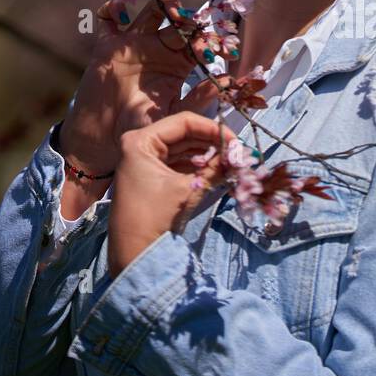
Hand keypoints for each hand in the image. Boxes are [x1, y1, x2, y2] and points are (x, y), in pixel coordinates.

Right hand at [57, 0, 223, 217]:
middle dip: (191, 21)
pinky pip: (108, 19)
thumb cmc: (142, 126)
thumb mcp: (174, 113)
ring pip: (152, 12)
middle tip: (197, 26)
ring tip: (173, 12)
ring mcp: (135, 43)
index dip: (213, 43)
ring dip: (163, 6)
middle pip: (179, 23)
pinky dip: (112, 8)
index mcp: (179, 64)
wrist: (106, 136)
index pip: (199, 43)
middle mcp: (159, 48)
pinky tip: (121, 10)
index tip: (226, 49)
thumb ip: (198, 98)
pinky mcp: (109, 45)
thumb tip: (226, 81)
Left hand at [107, 112, 237, 276]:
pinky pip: (178, 163)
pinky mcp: (150, 176)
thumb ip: (216, 168)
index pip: (183, 122)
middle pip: (183, 134)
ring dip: (207, 155)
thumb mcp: (189, 188)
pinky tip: (217, 171)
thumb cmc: (155, 215)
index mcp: (140, 140)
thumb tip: (240, 157)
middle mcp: (139, 145)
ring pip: (183, 149)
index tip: (235, 141)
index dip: (212, 128)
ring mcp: (143, 161)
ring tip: (230, 163)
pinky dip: (197, 166)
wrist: (134, 253)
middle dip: (211, 143)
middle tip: (237, 152)